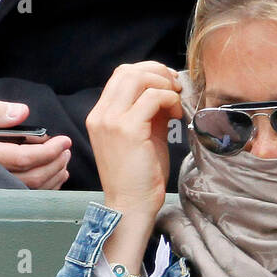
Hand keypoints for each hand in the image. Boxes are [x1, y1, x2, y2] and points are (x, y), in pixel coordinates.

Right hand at [0, 99, 71, 189]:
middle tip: (66, 148)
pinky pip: (24, 193)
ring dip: (52, 174)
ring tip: (63, 158)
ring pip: (30, 189)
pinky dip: (44, 185)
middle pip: (31, 178)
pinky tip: (53, 173)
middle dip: (54, 162)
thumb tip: (22, 112)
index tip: (63, 140)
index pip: (21, 158)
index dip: (47, 151)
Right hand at [85, 61, 182, 219]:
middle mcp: (101, 115)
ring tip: (176, 101)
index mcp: (100, 116)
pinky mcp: (128, 130)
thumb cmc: (138, 176)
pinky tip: (176, 114)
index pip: (120, 75)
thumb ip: (148, 112)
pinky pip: (153, 97)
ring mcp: (112, 121)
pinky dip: (169, 99)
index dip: (147, 72)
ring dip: (163, 84)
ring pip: (138, 78)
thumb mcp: (141, 136)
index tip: (167, 84)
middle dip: (157, 72)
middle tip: (176, 88)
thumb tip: (166, 90)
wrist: (132, 205)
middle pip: (128, 71)